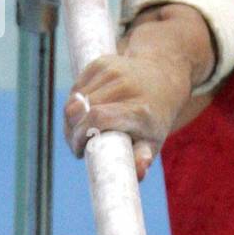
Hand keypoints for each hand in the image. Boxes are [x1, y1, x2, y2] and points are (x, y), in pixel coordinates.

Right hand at [63, 52, 191, 181]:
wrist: (162, 77)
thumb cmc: (155, 118)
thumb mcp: (154, 141)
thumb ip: (143, 158)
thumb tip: (139, 171)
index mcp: (140, 110)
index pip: (98, 118)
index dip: (80, 135)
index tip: (79, 151)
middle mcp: (126, 86)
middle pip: (81, 111)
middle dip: (72, 132)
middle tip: (77, 145)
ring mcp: (113, 71)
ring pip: (74, 100)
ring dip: (71, 120)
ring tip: (82, 131)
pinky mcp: (101, 63)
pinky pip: (76, 88)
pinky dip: (75, 104)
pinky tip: (86, 112)